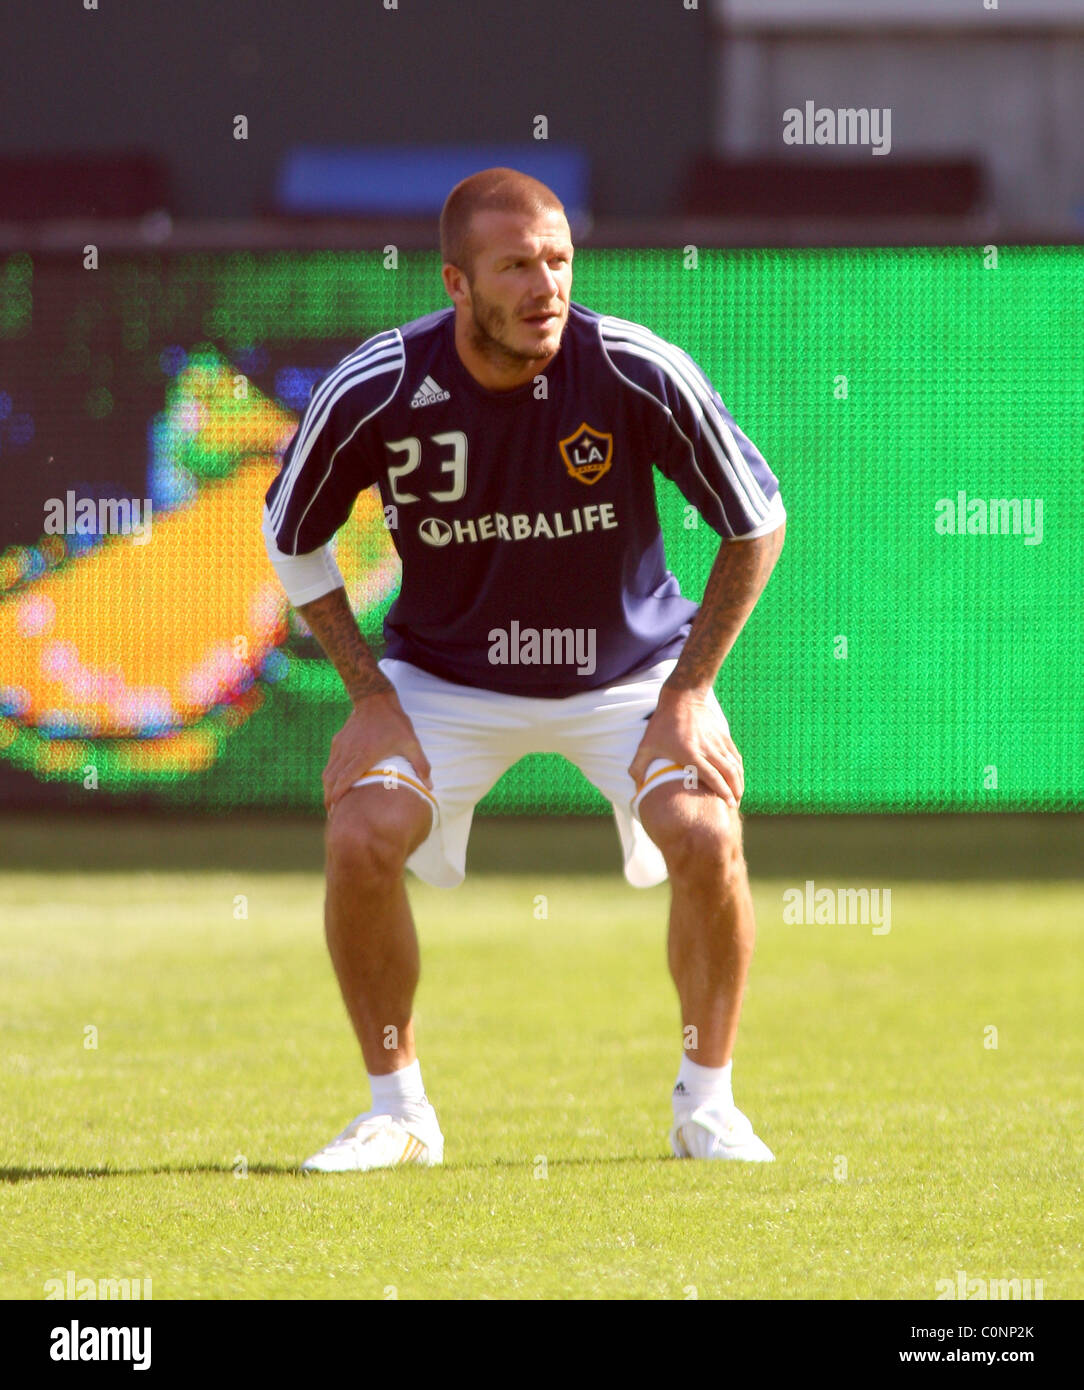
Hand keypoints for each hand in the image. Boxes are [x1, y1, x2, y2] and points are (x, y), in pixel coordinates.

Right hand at [323, 689, 432, 814]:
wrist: (375, 698)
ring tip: (332, 803)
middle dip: (329, 798)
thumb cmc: (395, 722)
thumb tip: (430, 786)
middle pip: (332, 779)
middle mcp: (349, 751)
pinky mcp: (338, 742)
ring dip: (328, 789)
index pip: (345, 779)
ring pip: (328, 772)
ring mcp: (341, 746)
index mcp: (365, 754)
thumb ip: (421, 765)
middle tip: (334, 813)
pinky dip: (330, 776)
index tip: (336, 810)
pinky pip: (331, 763)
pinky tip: (335, 785)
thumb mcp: (411, 743)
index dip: (338, 796)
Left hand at [627, 686, 743, 807]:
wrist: (682, 698)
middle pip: (729, 773)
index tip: (728, 804)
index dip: (722, 792)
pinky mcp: (723, 736)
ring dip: (739, 782)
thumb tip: (635, 786)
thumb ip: (638, 766)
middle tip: (734, 805)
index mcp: (690, 753)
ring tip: (738, 795)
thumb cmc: (662, 723)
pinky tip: (738, 777)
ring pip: (735, 765)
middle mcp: (708, 749)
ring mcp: (717, 742)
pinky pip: (735, 755)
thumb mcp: (646, 745)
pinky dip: (738, 768)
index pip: (712, 776)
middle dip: (735, 791)